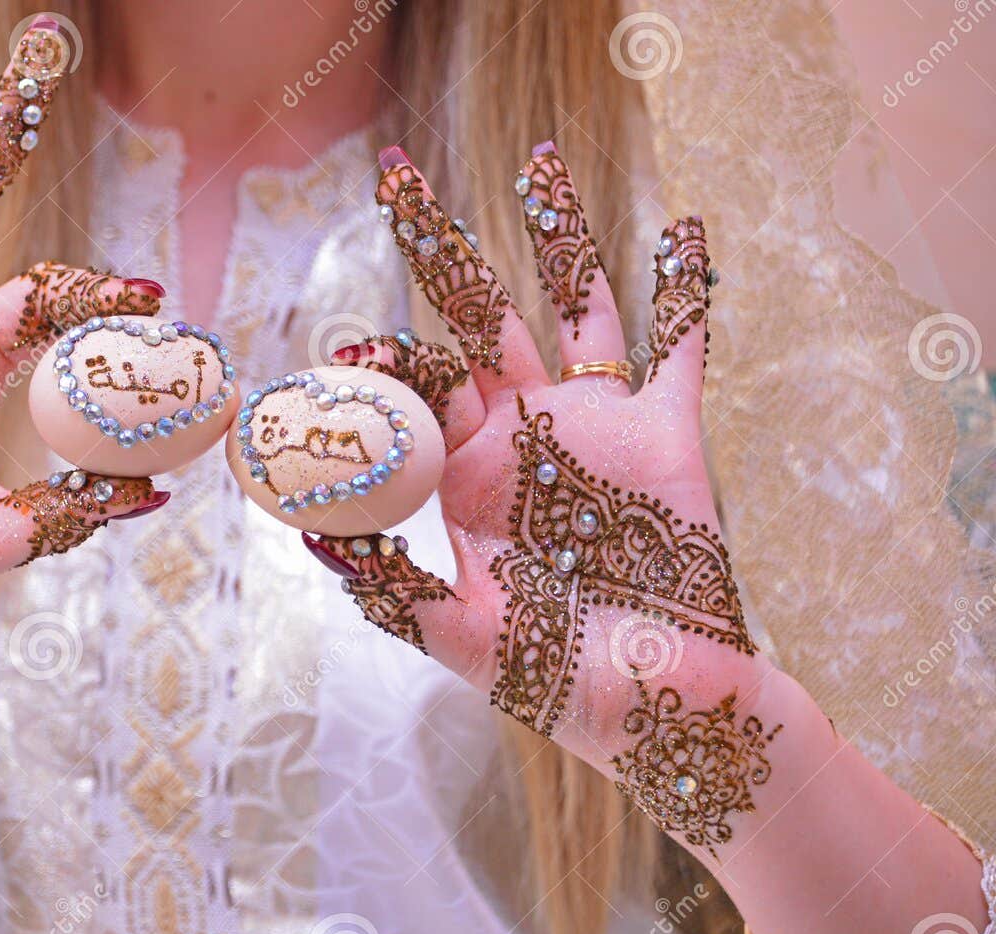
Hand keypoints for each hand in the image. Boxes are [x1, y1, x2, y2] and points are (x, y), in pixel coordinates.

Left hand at [307, 143, 781, 857]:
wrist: (666, 706)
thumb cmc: (560, 683)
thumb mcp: (469, 644)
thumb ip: (398, 593)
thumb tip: (315, 543)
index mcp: (464, 477)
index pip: (414, 394)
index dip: (383, 364)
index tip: (348, 349)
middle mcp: (522, 437)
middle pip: (476, 324)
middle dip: (441, 257)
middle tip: (399, 181)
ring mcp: (594, 426)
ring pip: (572, 308)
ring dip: (559, 239)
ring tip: (538, 161)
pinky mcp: (667, 434)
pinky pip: (679, 343)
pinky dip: (685, 289)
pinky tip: (685, 227)